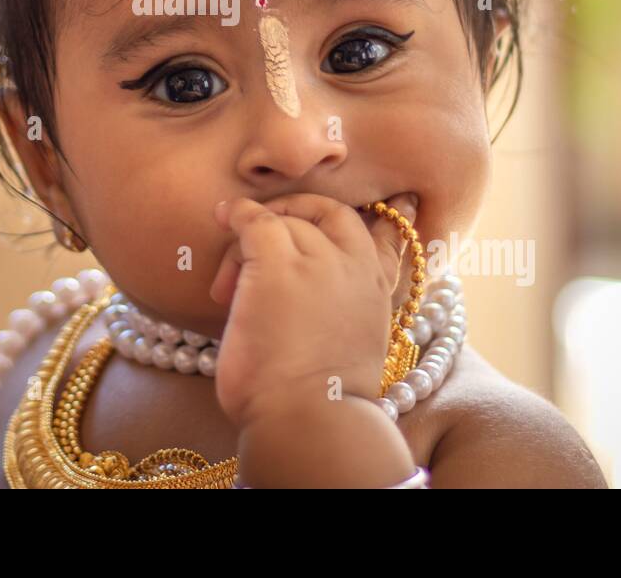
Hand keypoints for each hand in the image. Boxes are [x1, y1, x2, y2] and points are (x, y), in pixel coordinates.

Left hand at [207, 191, 417, 431]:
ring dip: (254, 237)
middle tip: (264, 230)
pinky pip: (254, 220)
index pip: (391, 237)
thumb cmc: (317, 403)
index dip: (390, 216)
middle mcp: (355, 266)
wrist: (307, 419)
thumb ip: (341, 318)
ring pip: (284, 220)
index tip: (397, 201)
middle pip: (330, 213)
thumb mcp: (347, 353)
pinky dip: (235, 215)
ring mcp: (319, 260)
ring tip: (230, 282)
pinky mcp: (277, 261)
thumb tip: (311, 311)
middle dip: (299, 212)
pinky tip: (222, 217)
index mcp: (377, 291)